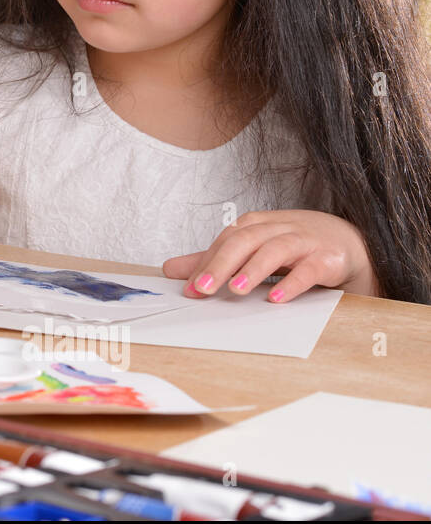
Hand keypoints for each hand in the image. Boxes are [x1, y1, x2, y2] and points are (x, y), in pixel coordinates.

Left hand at [162, 209, 377, 302]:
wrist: (351, 243)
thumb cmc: (295, 245)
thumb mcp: (252, 249)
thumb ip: (215, 260)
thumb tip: (172, 270)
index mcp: (256, 225)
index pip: (226, 241)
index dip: (206, 263)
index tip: (188, 288)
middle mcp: (278, 228)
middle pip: (245, 241)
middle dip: (221, 264)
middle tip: (203, 289)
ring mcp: (304, 241)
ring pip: (275, 250)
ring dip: (254, 270)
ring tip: (236, 290)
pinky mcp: (328, 258)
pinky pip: (309, 269)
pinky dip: (293, 283)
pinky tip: (277, 298)